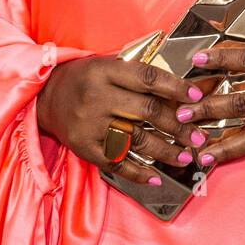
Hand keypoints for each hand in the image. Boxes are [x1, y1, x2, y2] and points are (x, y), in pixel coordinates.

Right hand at [35, 53, 209, 190]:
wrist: (46, 97)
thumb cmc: (85, 79)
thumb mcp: (107, 66)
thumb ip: (138, 76)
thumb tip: (180, 93)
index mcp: (105, 71)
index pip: (148, 78)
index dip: (176, 88)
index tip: (197, 97)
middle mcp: (97, 97)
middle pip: (147, 111)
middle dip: (178, 125)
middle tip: (199, 136)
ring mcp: (90, 124)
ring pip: (136, 140)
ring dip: (166, 151)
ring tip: (186, 156)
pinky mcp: (84, 147)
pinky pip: (116, 163)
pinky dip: (138, 173)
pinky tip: (156, 178)